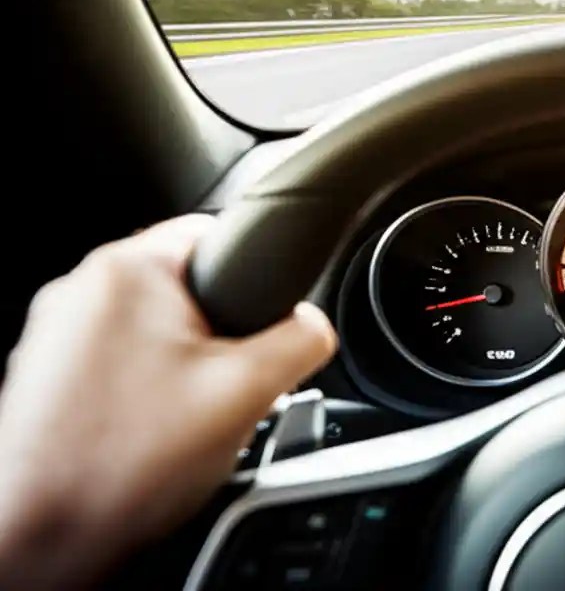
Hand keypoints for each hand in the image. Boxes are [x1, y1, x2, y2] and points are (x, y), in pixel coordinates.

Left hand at [0, 215, 335, 589]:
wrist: (47, 535)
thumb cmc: (123, 464)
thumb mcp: (248, 392)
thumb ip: (300, 342)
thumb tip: (315, 327)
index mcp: (127, 272)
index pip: (217, 232)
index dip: (257, 278)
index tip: (261, 324)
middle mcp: (80, 291)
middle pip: (188, 289)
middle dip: (220, 337)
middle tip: (226, 386)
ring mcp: (56, 335)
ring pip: (156, 331)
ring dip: (184, 367)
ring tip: (184, 419)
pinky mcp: (47, 375)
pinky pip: (122, 363)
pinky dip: (146, 392)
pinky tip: (152, 435)